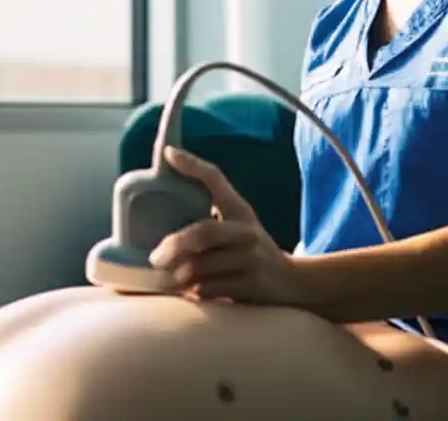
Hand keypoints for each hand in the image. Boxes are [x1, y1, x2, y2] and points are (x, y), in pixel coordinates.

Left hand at [149, 145, 307, 305]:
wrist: (291, 283)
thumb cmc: (249, 251)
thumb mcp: (237, 225)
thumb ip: (208, 216)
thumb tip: (163, 201)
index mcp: (239, 210)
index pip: (215, 178)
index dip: (192, 165)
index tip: (168, 153)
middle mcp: (247, 231)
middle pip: (202, 232)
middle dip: (173, 246)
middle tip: (155, 258)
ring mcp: (252, 258)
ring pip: (200, 266)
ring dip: (180, 275)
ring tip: (171, 279)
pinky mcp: (252, 285)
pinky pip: (209, 289)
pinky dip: (193, 292)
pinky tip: (190, 293)